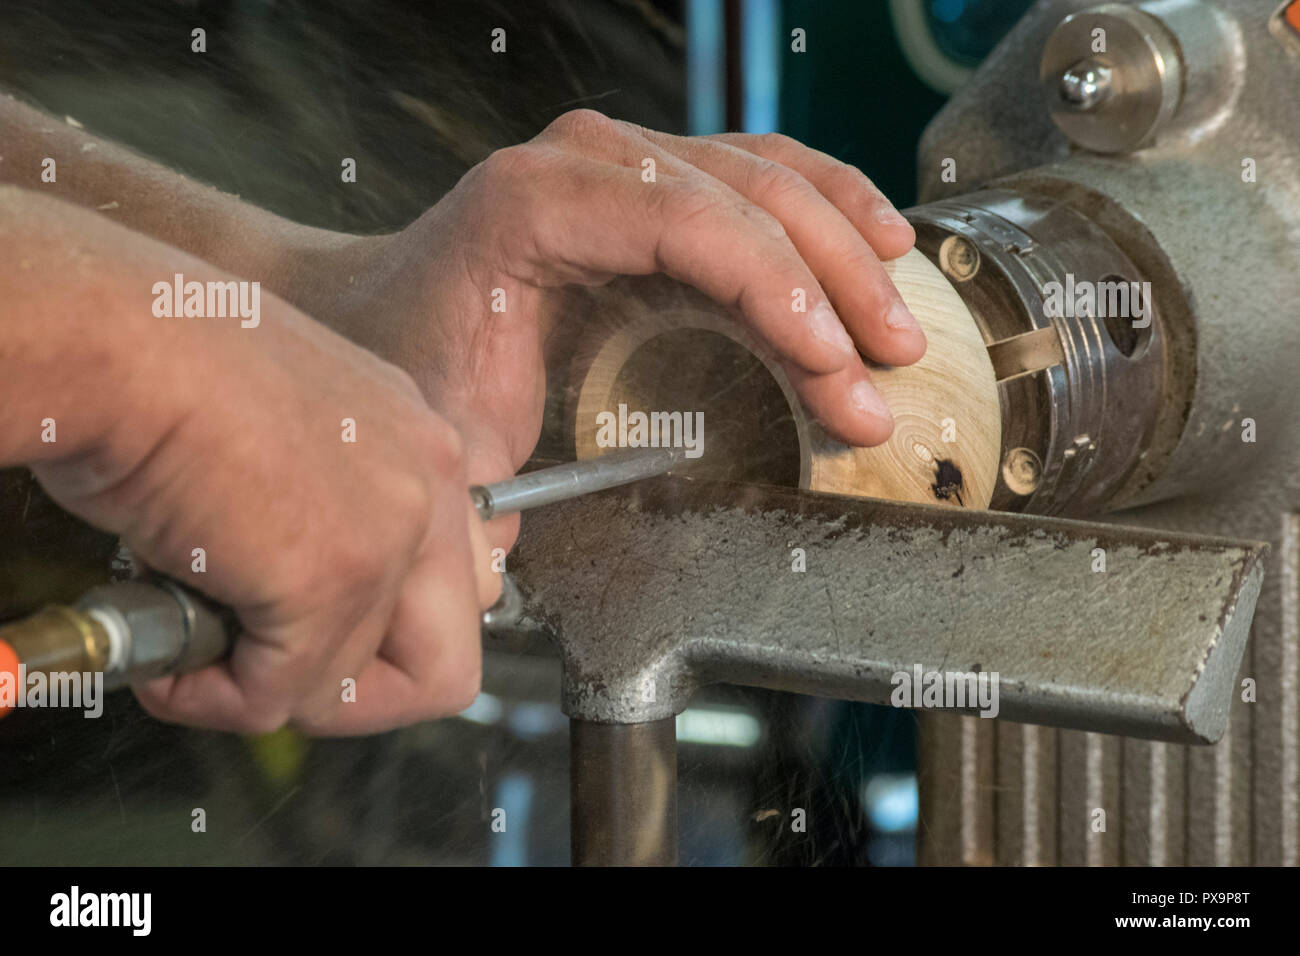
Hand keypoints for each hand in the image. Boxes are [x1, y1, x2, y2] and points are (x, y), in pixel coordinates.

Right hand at [13, 194, 499, 733]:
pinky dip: (215, 699)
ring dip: (270, 692)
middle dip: (356, 697)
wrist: (117, 336)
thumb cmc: (164, 365)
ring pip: (357, 688)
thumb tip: (308, 606)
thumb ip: (327, 508)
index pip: (461, 584)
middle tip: (270, 676)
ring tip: (198, 653)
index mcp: (417, 442)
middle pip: (448, 658)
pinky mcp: (331, 574)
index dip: (382, 634)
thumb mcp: (282, 432)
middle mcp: (427, 481)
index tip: (310, 632)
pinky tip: (171, 663)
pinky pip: (278, 695)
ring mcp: (391, 531)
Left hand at [304, 111, 925, 549]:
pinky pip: (761, 171)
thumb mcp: (445, 431)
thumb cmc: (413, 358)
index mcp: (538, 205)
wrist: (378, 304)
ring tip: (899, 324)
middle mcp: (590, 160)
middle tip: (888, 370)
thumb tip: (512, 573)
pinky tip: (878, 242)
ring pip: (771, 176)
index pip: (693, 226)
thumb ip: (481, 496)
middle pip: (750, 197)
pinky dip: (828, 205)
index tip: (836, 373)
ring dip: (848, 248)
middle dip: (834, 286)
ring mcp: (626, 159)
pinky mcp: (653, 179)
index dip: (781, 296)